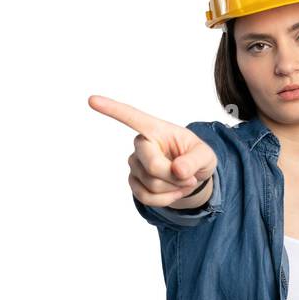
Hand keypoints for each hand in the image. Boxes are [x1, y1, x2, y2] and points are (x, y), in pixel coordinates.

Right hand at [88, 95, 217, 207]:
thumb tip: (178, 170)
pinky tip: (174, 192)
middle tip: (189, 176)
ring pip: (151, 184)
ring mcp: (135, 163)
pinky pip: (146, 197)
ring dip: (173, 189)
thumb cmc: (197, 158)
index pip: (131, 117)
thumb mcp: (206, 156)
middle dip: (175, 177)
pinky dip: (166, 199)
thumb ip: (195, 160)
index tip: (92, 100)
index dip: (112, 109)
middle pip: (153, 166)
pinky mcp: (134, 181)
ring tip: (183, 181)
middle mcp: (141, 144)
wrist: (192, 177)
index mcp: (156, 129)